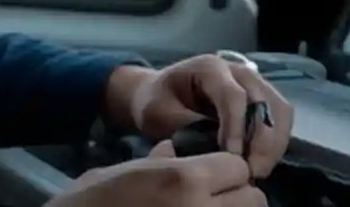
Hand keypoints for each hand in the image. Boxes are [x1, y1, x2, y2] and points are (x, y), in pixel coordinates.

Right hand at [47, 140, 265, 205]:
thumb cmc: (96, 198)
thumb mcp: (126, 171)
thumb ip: (158, 160)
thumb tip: (173, 149)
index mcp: (185, 178)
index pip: (238, 166)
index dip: (226, 169)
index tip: (214, 174)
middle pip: (253, 197)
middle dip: (238, 194)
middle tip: (215, 196)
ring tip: (207, 205)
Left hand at [103, 55, 292, 177]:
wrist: (159, 95)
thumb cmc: (157, 103)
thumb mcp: (159, 113)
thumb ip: (186, 125)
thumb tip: (216, 146)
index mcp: (210, 68)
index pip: (233, 96)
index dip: (237, 128)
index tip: (232, 158)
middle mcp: (238, 70)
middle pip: (264, 102)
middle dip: (263, 140)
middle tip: (252, 172)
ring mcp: (253, 82)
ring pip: (280, 110)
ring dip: (274, 143)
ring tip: (258, 170)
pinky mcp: (261, 98)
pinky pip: (280, 118)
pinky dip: (276, 142)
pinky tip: (262, 161)